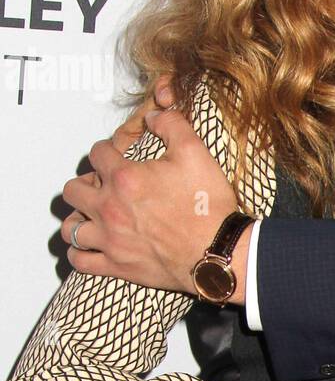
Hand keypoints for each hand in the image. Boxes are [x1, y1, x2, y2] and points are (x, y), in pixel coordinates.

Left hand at [61, 77, 241, 296]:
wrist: (218, 250)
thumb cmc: (207, 206)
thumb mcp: (196, 153)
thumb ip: (171, 125)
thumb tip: (154, 115)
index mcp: (125, 178)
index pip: (97, 153)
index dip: (106, 149)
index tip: (115, 155)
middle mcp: (110, 208)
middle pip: (72, 189)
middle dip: (85, 182)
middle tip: (101, 184)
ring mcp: (111, 239)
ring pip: (71, 227)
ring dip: (78, 218)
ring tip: (90, 215)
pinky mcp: (117, 265)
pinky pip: (80, 260)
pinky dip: (78, 252)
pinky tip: (89, 246)